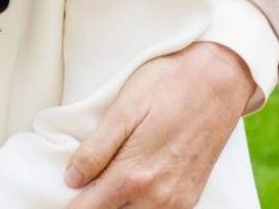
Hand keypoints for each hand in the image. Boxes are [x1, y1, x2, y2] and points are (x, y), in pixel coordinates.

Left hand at [66, 42, 255, 206]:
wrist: (218, 82)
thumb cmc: (167, 86)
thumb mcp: (125, 108)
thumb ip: (97, 148)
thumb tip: (71, 179)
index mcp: (134, 175)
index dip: (71, 206)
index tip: (60, 200)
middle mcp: (157, 198)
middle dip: (93, 205)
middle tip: (79, 189)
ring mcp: (177, 202)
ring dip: (116, 207)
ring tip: (101, 188)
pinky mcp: (190, 198)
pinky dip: (139, 207)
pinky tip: (129, 192)